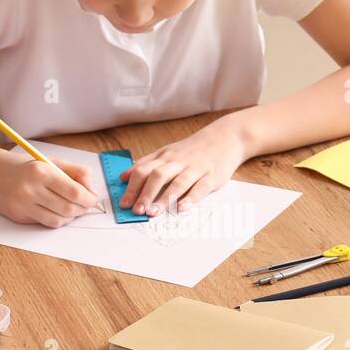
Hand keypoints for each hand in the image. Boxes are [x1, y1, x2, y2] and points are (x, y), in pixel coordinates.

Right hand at [0, 154, 102, 227]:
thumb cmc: (27, 169)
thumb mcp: (51, 163)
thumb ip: (76, 172)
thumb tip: (91, 190)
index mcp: (42, 172)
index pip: (74, 192)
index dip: (89, 199)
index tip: (92, 199)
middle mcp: (31, 189)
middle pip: (68, 208)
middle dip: (82, 209)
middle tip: (84, 206)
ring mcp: (23, 205)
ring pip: (58, 220)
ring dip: (70, 217)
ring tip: (72, 209)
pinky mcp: (19, 216)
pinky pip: (45, 223)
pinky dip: (57, 220)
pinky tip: (57, 212)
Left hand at [121, 122, 246, 215]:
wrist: (226, 137)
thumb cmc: (192, 149)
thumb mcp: (166, 152)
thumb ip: (145, 164)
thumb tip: (122, 177)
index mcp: (165, 157)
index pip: (144, 170)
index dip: (132, 187)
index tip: (123, 203)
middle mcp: (179, 162)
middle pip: (158, 176)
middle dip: (145, 194)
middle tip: (136, 210)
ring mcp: (196, 169)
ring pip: (178, 182)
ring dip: (164, 198)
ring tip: (153, 213)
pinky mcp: (212, 176)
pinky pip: (201, 187)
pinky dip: (191, 198)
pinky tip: (182, 208)